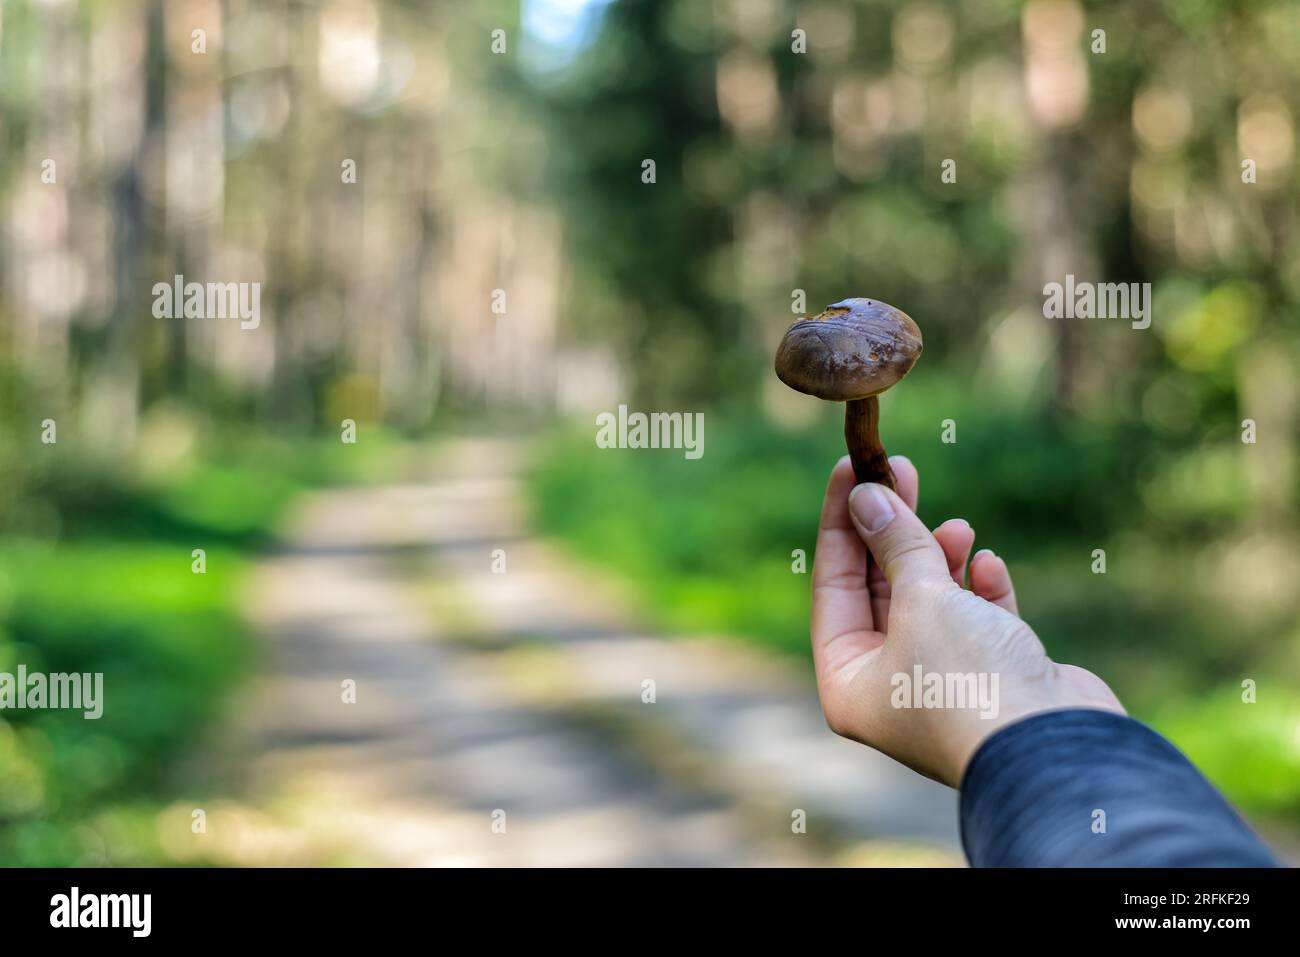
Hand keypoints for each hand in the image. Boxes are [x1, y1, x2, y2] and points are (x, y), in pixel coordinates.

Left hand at [811, 455, 1123, 786]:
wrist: (1056, 748)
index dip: (841, 523)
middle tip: (903, 470)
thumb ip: (895, 544)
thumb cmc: (969, 680)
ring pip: (930, 602)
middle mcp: (887, 688)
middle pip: (878, 590)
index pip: (832, 586)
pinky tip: (988, 567)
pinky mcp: (994, 679)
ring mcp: (942, 685)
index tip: (852, 468)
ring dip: (941, 560)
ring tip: (959, 527)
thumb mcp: (921, 600)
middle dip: (895, 531)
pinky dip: (980, 591)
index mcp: (847, 683)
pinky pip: (976, 622)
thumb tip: (865, 496)